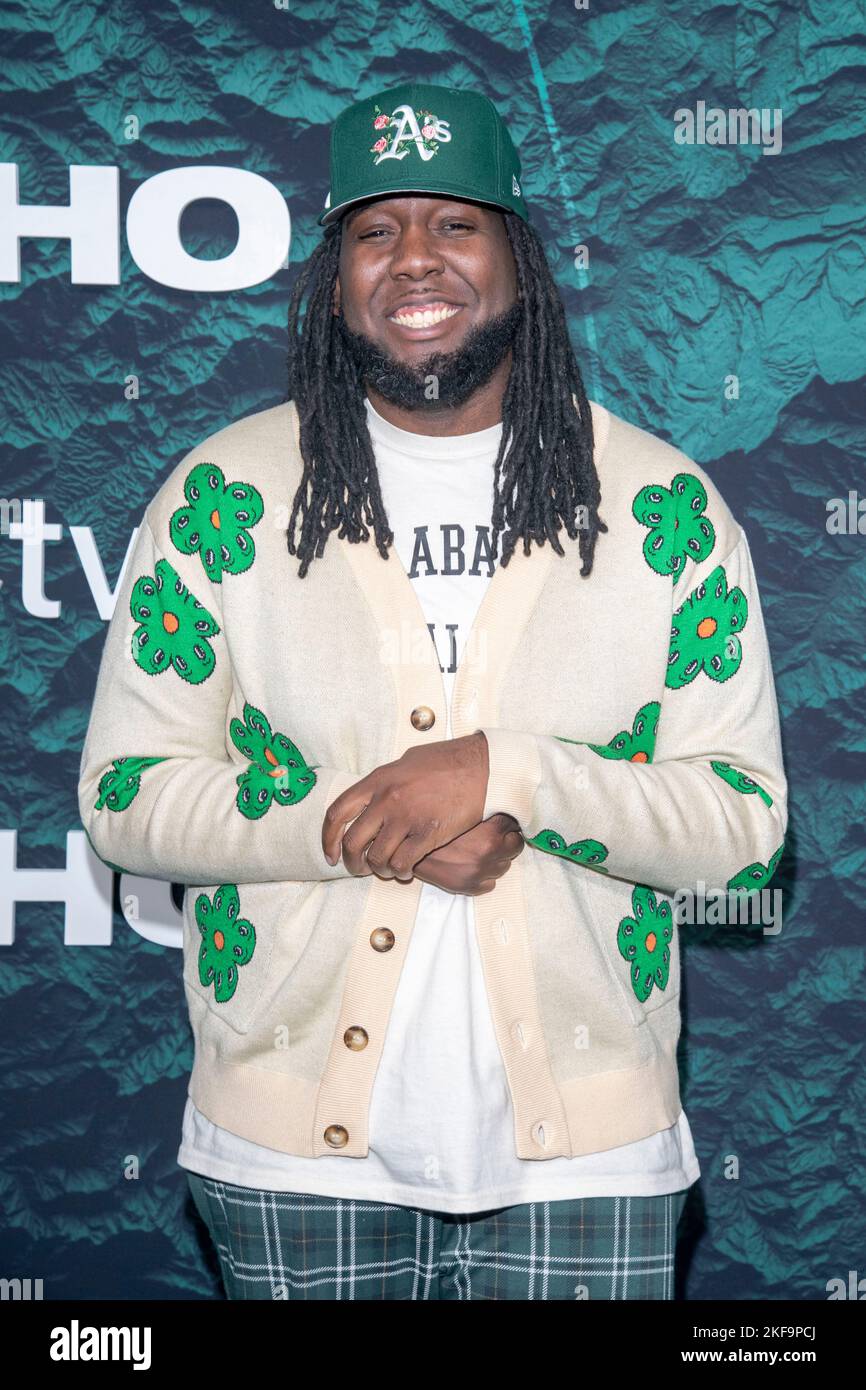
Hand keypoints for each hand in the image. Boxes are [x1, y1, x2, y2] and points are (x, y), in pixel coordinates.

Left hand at [321, 732, 488, 879]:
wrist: (482, 767)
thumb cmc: (448, 761)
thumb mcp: (407, 761)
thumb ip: (386, 780)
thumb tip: (374, 794)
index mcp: (377, 780)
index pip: (337, 813)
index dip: (328, 839)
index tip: (332, 854)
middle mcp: (386, 799)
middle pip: (353, 842)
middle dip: (352, 862)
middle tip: (359, 869)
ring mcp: (407, 817)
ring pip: (376, 858)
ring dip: (379, 870)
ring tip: (388, 869)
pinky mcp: (428, 833)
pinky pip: (402, 863)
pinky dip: (400, 872)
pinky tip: (407, 869)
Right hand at [412, 813, 524, 894]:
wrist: (404, 847)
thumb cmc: (429, 823)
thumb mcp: (457, 811)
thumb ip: (481, 808)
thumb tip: (499, 799)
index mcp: (489, 834)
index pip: (513, 825)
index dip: (506, 820)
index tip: (500, 818)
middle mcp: (487, 855)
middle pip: (514, 845)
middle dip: (505, 839)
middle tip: (492, 833)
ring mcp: (479, 873)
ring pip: (504, 866)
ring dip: (496, 858)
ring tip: (480, 848)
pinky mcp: (469, 887)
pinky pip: (490, 884)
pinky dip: (484, 875)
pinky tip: (472, 864)